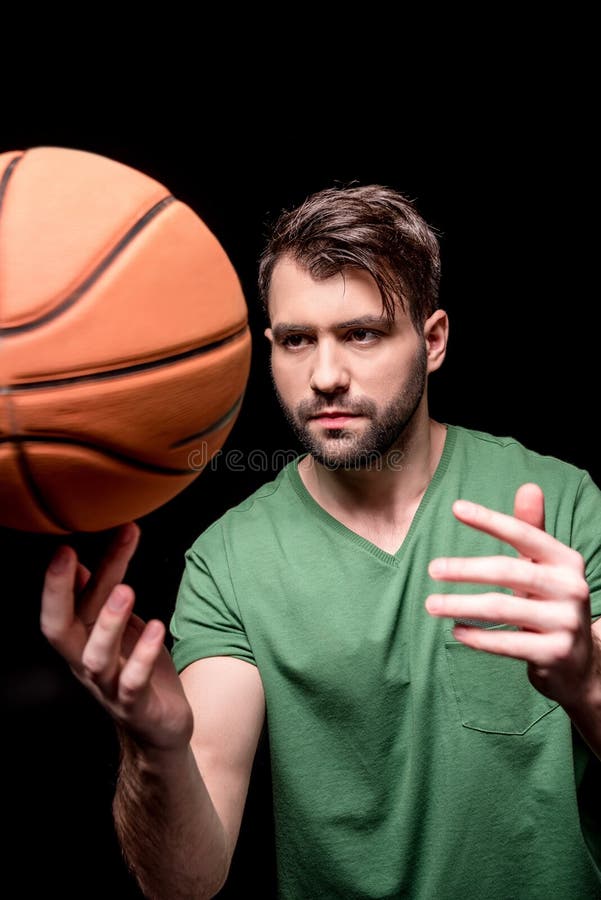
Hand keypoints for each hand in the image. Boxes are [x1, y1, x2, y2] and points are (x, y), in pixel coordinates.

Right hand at [41, 523, 192, 751]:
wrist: (160, 728)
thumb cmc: (137, 670)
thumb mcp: (116, 630)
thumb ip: (97, 601)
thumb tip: (76, 563)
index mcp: (80, 643)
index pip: (60, 607)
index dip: (57, 579)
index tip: (65, 542)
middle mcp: (85, 664)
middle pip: (60, 629)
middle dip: (59, 592)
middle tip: (68, 554)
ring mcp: (109, 686)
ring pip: (96, 656)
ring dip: (108, 622)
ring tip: (125, 589)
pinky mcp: (136, 705)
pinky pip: (134, 681)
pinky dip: (143, 655)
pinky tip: (156, 626)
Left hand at [425, 483, 597, 709]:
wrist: (581, 662)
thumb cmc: (551, 603)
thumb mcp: (545, 567)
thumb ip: (532, 529)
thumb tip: (529, 486)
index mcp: (566, 560)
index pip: (524, 534)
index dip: (490, 520)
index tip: (456, 508)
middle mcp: (571, 588)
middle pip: (509, 571)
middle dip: (466, 569)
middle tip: (433, 569)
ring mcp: (565, 622)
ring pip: (502, 608)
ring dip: (461, 605)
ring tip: (431, 604)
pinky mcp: (555, 653)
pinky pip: (507, 643)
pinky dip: (477, 637)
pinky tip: (456, 631)